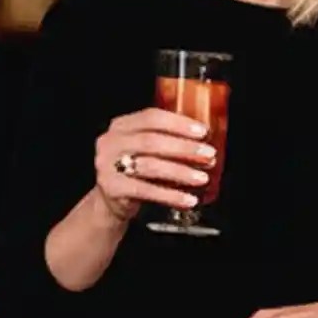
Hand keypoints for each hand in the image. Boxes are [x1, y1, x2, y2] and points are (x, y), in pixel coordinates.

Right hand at [91, 107, 213, 223]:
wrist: (109, 201)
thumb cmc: (133, 170)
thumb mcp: (143, 149)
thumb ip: (165, 140)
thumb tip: (203, 143)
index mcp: (121, 126)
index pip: (151, 117)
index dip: (178, 123)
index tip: (202, 131)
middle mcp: (111, 143)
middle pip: (151, 141)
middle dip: (184, 147)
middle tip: (208, 154)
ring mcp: (108, 166)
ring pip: (150, 166)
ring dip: (180, 172)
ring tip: (202, 178)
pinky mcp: (112, 188)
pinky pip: (146, 191)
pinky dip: (171, 195)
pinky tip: (188, 199)